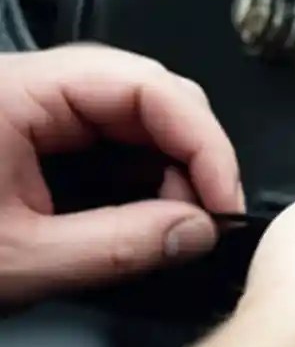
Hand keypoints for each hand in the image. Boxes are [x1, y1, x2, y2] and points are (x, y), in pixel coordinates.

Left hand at [0, 44, 241, 303]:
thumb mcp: (16, 260)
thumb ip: (119, 246)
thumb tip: (195, 230)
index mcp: (15, 92)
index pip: (148, 88)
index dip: (203, 143)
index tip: (223, 198)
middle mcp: (22, 86)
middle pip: (147, 92)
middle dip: (190, 153)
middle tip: (205, 214)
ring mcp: (23, 106)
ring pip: (129, 113)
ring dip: (166, 165)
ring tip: (172, 221)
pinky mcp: (21, 134)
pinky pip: (101, 137)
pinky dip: (135, 174)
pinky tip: (141, 215)